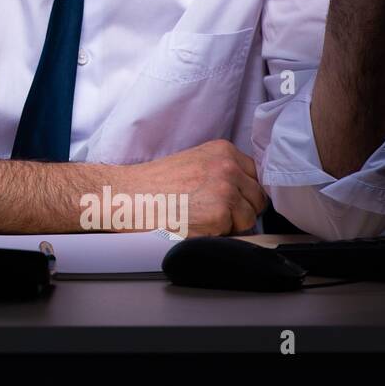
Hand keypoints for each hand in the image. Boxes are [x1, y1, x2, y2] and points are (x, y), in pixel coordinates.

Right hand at [118, 140, 266, 235]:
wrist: (127, 196)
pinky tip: (196, 226)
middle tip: (212, 213)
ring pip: (249, 218)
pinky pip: (235, 232)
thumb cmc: (153, 184)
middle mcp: (228, 166)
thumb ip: (221, 171)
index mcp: (223, 150)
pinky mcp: (219, 214)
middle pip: (257, 198)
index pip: (256, 176)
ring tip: (202, 219)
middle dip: (241, 210)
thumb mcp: (194, 163)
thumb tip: (244, 192)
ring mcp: (225, 190)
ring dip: (231, 224)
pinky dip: (218, 234)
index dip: (245, 192)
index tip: (233, 201)